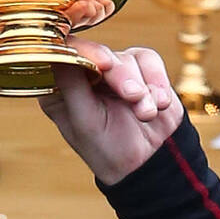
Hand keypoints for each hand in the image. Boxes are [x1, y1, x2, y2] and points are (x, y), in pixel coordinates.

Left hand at [40, 41, 184, 185]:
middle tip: (134, 96)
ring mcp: (112, 71)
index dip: (86, 54)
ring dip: (143, 87)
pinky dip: (157, 81)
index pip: (66, 57)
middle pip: (100, 54)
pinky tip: (160, 103)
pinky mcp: (139, 70)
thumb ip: (72, 86)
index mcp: (61, 89)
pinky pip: (149, 60)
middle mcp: (85, 75)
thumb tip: (59, 54)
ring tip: (147, 114)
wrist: (148, 164)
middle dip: (121, 76)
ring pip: (127, 58)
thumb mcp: (86, 123)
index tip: (105, 64)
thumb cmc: (109, 151)